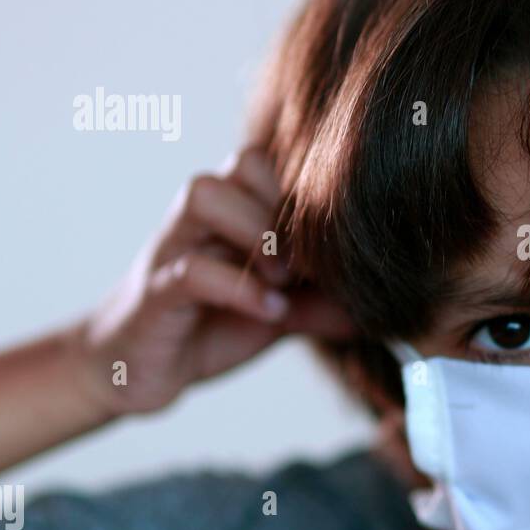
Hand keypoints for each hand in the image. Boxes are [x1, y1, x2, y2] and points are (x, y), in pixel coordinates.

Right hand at [73, 148, 353, 416]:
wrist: (139, 369)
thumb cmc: (211, 326)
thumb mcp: (281, 313)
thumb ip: (326, 304)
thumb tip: (391, 307)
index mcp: (232, 211)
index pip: (270, 160)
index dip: (308, 193)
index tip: (333, 244)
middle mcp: (199, 219)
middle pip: (241, 161)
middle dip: (286, 208)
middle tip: (308, 263)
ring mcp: (172, 249)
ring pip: (202, 193)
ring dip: (255, 232)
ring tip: (283, 281)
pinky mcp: (156, 294)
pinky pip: (191, 270)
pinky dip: (239, 289)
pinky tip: (269, 312)